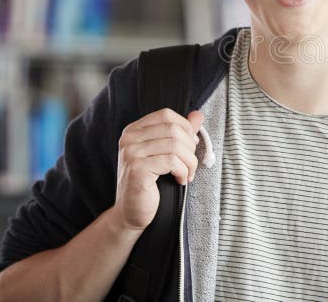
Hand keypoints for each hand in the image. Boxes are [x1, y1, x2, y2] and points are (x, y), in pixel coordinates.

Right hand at [112, 109, 203, 231]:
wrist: (132, 211)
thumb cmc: (151, 182)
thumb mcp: (166, 153)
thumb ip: (181, 132)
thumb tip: (198, 115)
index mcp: (134, 130)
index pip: (166, 115)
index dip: (185, 128)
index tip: (191, 145)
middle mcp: (129, 139)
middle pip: (173, 129)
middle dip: (190, 147)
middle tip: (190, 163)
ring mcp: (131, 153)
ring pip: (175, 145)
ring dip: (189, 162)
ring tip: (187, 174)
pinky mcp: (137, 169)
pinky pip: (172, 161)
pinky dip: (183, 171)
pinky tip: (181, 180)